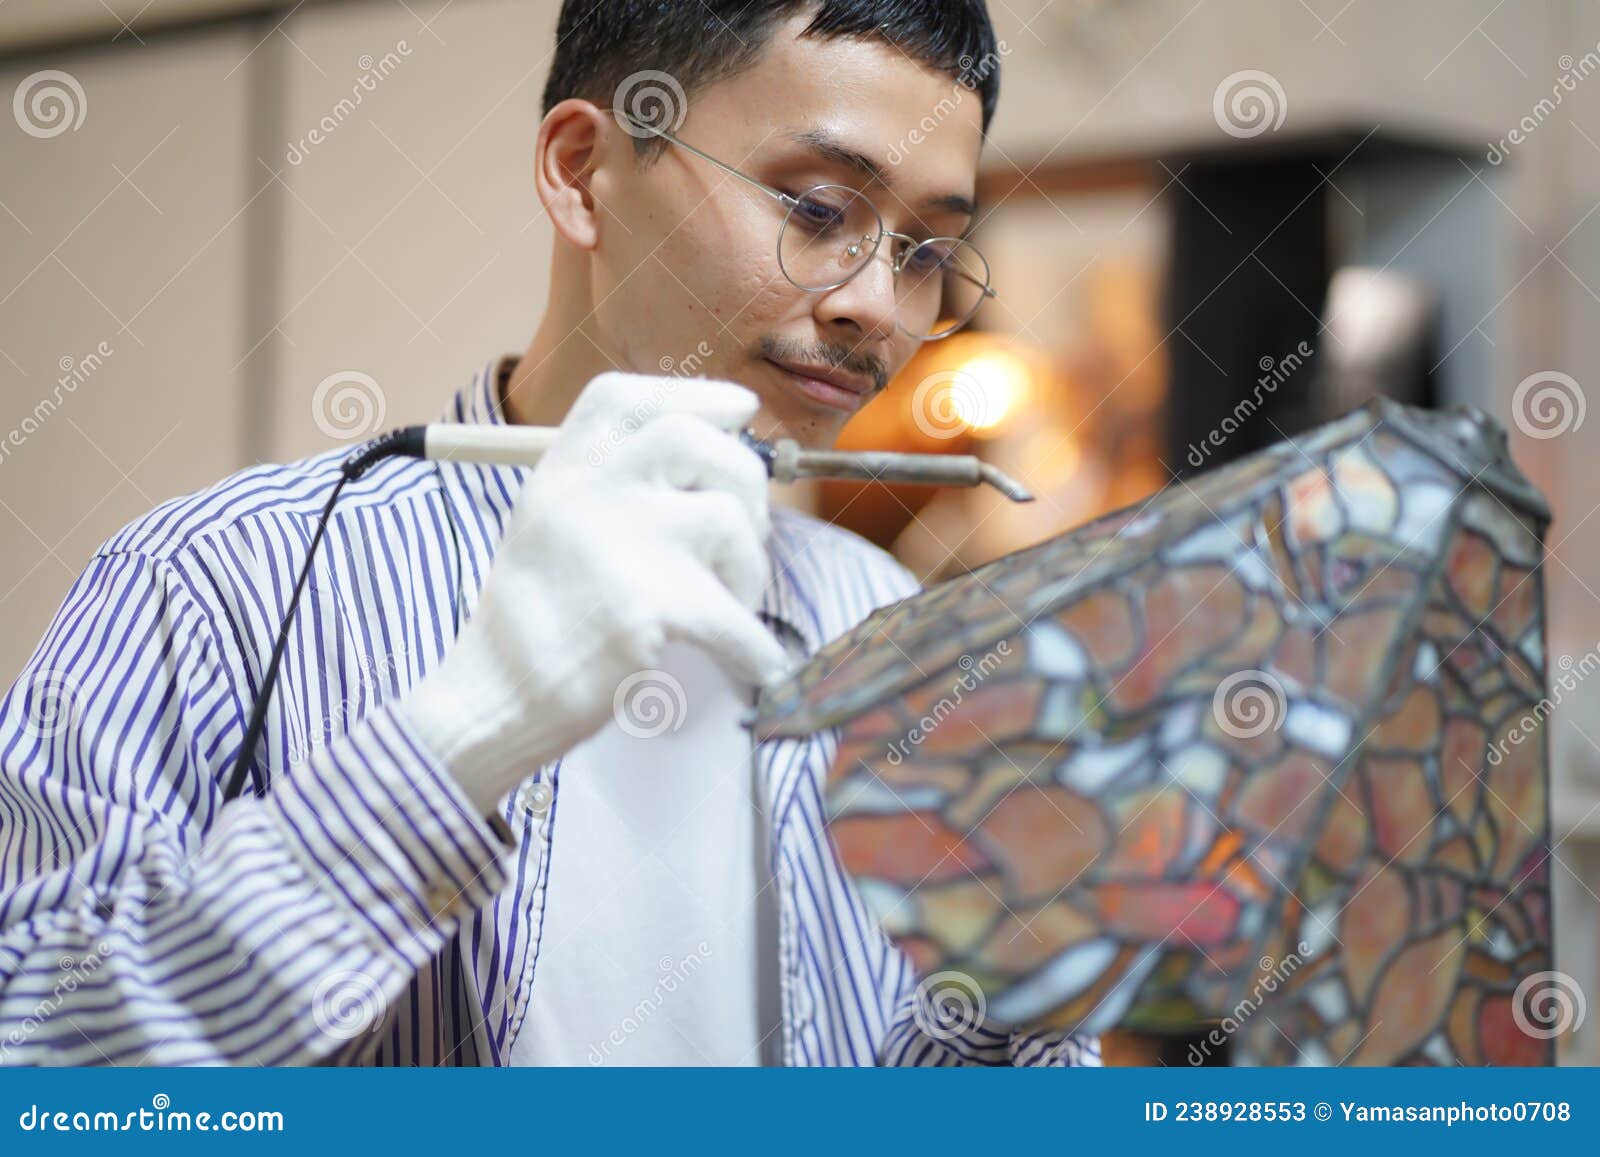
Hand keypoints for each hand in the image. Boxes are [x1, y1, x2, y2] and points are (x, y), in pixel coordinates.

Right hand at [404, 371, 790, 813]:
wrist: (493, 700)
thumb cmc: (533, 621)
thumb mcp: (548, 523)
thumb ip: (609, 484)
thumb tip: (714, 461)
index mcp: (560, 469)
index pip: (628, 397)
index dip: (695, 395)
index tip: (737, 412)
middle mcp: (588, 491)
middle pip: (693, 439)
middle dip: (743, 476)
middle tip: (748, 528)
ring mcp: (620, 543)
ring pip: (729, 521)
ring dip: (751, 569)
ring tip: (732, 605)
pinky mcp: (649, 605)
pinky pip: (737, 619)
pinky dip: (758, 651)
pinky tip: (757, 667)